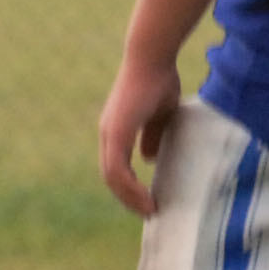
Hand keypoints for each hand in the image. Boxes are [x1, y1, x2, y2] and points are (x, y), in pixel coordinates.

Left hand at [97, 51, 184, 216]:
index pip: (116, 166)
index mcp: (117, 129)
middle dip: (128, 197)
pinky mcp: (117, 133)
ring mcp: (110, 133)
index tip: (147, 199)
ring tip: (149, 210)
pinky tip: (146, 197)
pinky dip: (130, 188)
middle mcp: (108, 133)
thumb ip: (153, 135)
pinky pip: (118, 170)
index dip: (129, 185)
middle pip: (111, 176)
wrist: (152, 57)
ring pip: (112, 177)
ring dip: (129, 197)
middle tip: (148, 212)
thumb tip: (149, 158)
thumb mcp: (160, 114)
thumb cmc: (159, 78)